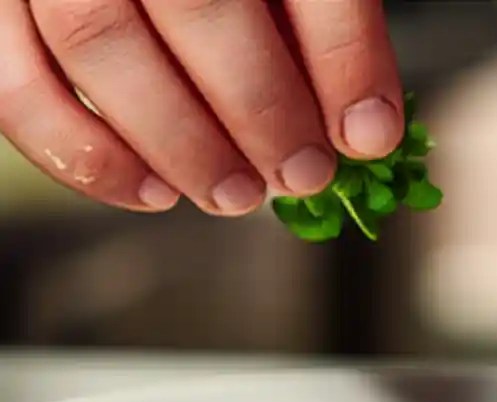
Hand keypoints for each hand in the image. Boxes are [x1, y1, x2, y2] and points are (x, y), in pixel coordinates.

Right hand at [0, 0, 401, 215]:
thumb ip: (319, 23)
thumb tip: (364, 129)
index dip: (342, 56)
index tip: (368, 132)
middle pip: (197, 4)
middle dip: (260, 109)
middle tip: (302, 174)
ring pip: (97, 41)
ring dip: (178, 140)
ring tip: (238, 193)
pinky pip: (14, 81)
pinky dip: (81, 153)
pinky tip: (152, 192)